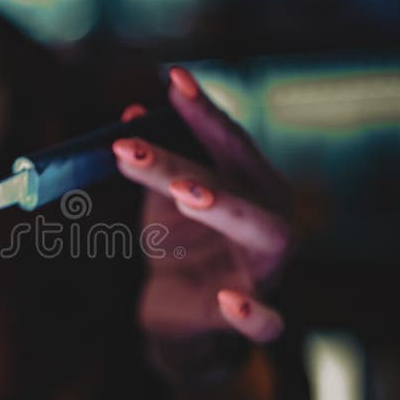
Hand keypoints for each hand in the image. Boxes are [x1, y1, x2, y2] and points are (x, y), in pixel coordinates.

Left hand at [113, 67, 292, 377]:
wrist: (178, 311)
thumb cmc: (180, 244)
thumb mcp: (162, 199)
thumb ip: (155, 158)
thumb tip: (133, 112)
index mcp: (252, 184)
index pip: (230, 139)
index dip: (203, 110)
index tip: (173, 78)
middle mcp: (269, 218)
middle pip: (236, 179)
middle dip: (185, 160)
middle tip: (131, 148)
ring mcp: (264, 268)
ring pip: (266, 233)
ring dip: (228, 209)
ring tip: (186, 194)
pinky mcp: (250, 315)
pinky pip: (266, 321)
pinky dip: (254, 314)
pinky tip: (231, 301)